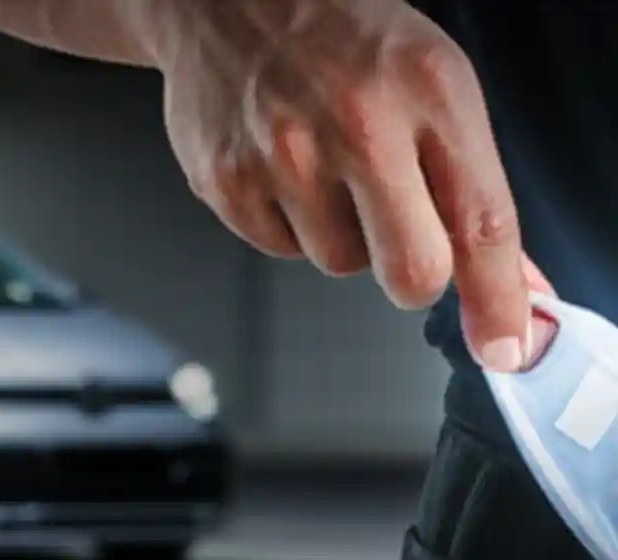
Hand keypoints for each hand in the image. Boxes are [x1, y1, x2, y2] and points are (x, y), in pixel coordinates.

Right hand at [157, 0, 529, 370]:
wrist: (231, 1)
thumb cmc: (343, 42)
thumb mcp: (434, 87)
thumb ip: (472, 188)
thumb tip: (511, 285)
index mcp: (426, 90)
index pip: (480, 221)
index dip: (497, 300)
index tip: (506, 346)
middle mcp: (354, 122)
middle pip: (410, 270)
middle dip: (414, 274)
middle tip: (402, 236)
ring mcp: (282, 156)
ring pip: (340, 264)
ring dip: (345, 236)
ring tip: (327, 169)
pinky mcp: (226, 182)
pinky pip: (280, 249)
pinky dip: (291, 224)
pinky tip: (285, 170)